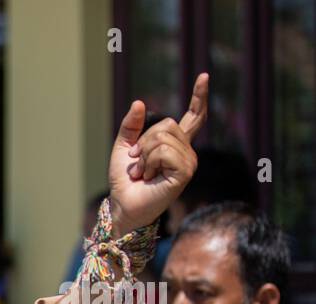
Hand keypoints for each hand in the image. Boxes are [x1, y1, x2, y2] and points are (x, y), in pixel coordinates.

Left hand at [107, 73, 208, 236]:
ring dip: (144, 154)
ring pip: (164, 138)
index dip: (199, 97)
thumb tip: (140, 102)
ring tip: (142, 172)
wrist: (122, 204)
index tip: (204, 76)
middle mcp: (186, 151)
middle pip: (167, 124)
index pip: (193, 117)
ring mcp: (189, 162)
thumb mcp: (124, 147)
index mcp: (175, 144)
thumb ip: (131, 125)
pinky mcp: (185, 172)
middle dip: (144, 141)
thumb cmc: (124, 180)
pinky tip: (149, 176)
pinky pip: (165, 151)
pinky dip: (150, 161)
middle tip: (137, 162)